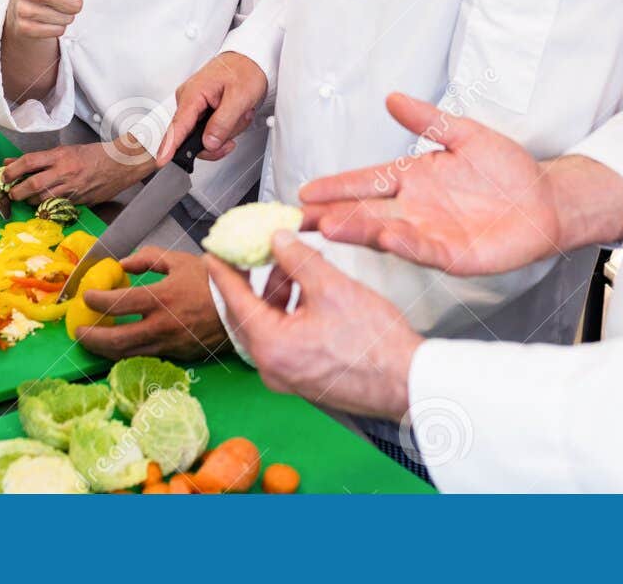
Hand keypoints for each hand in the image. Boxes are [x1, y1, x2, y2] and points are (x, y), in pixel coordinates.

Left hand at [1, 138, 152, 207]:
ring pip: (43, 199)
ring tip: (26, 199)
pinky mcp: (78, 201)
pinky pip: (57, 206)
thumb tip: (13, 162)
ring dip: (30, 201)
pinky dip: (46, 207)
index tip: (3, 175)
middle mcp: (64, 172)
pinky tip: (43, 205)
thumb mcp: (65, 150)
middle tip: (11, 194)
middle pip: (33, 184)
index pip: (29, 161)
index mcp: (60, 156)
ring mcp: (72, 188)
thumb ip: (39, 159)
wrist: (120, 165)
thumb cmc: (93, 155)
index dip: (12, 170)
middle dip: (17, 192)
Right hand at [6, 0, 83, 39]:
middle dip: (73, 4)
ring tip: (51, 8)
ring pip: (67, 19)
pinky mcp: (24, 27)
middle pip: (75, 4)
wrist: (20, 8)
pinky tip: (45, 20)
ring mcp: (23, 8)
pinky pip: (57, 31)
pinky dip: (56, 28)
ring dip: (64, 16)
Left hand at [74, 248, 232, 361]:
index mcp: (162, 298)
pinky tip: (117, 346)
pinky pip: (144, 356)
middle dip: (91, 337)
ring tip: (91, 340)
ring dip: (104, 349)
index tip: (86, 296)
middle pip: (116, 340)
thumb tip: (123, 263)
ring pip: (127, 354)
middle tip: (78, 330)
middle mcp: (162, 325)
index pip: (119, 303)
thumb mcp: (180, 261)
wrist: (241, 310)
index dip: (97, 301)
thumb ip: (149, 258)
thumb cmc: (210, 282)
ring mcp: (168, 344)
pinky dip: (126, 352)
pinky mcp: (175, 356)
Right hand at [156, 52, 266, 163]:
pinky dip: (223, 127)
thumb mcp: (240, 98)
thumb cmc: (244, 70)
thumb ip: (223, 123)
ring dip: (224, 131)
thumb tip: (209, 142)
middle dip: (217, 138)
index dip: (170, 145)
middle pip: (192, 137)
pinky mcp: (199, 109)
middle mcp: (188, 99)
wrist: (248, 59)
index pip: (178, 125)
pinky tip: (233, 116)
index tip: (161, 159)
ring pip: (202, 135)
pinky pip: (206, 128)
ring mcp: (193, 104)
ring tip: (238, 115)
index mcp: (193, 94)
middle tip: (236, 127)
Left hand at [206, 233, 420, 421]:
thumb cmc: (375, 344)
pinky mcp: (306, 378)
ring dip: (276, 294)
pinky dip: (290, 313)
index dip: (223, 270)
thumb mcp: (332, 287)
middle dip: (251, 280)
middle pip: (248, 314)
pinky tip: (309, 292)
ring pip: (268, 326)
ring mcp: (289, 377)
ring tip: (294, 265)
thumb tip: (277, 239)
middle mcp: (272, 367)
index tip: (214, 251)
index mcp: (271, 346)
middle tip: (252, 251)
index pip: (235, 300)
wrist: (408, 383)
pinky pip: (285, 340)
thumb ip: (298, 258)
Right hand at [298, 93, 622, 275]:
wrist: (546, 199)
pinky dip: (404, 243)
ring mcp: (431, 233)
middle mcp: (414, 209)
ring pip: (385, 233)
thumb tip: (391, 98)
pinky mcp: (454, 255)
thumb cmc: (507, 170)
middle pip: (365, 212)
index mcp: (412, 179)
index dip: (336, 186)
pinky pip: (424, 249)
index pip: (366, 182)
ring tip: (328, 226)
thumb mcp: (464, 134)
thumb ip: (427, 119)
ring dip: (358, 231)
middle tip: (299, 217)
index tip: (304, 190)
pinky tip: (386, 236)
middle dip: (332, 214)